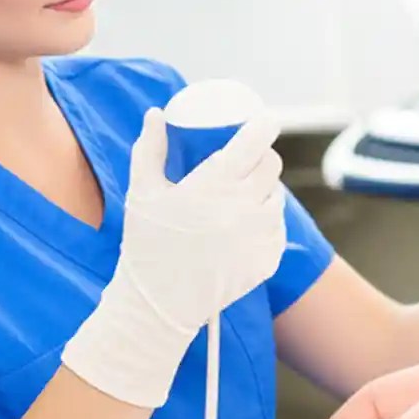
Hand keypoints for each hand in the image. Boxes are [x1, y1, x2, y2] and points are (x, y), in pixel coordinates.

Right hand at [62, 107, 286, 406]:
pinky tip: (246, 224)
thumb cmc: (146, 244)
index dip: (263, 125)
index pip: (256, 141)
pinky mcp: (267, 260)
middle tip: (246, 160)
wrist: (158, 304)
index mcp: (216, 185)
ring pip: (276, 196)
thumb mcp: (142, 193)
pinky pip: (276, 228)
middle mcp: (244, 207)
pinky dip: (265, 221)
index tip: (264, 121)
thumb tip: (156, 114)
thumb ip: (150, 149)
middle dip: (261, 157)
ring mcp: (259, 235)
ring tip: (242, 194)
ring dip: (263, 189)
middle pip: (271, 165)